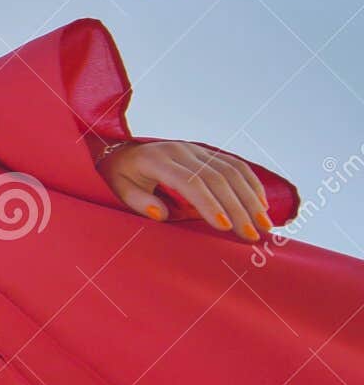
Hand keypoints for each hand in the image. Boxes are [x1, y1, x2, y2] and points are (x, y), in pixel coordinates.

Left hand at [97, 140, 272, 241]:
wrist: (120, 150)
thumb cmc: (121, 176)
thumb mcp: (119, 189)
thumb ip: (140, 201)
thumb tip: (163, 214)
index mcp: (156, 159)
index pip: (189, 181)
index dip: (208, 203)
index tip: (224, 226)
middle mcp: (179, 150)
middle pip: (216, 177)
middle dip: (237, 208)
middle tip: (252, 235)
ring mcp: (195, 148)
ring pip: (231, 170)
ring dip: (250, 198)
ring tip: (264, 226)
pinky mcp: (205, 151)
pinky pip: (234, 164)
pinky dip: (250, 184)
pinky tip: (261, 205)